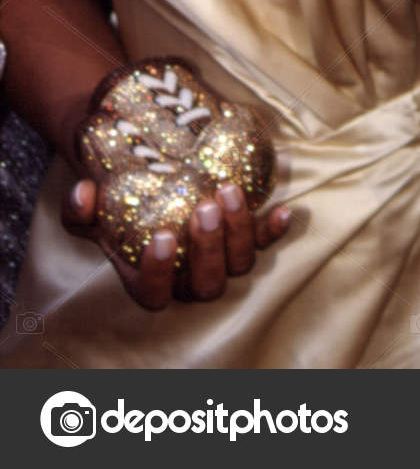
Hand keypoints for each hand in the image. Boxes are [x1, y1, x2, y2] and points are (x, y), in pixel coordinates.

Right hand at [62, 177, 290, 309]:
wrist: (146, 181)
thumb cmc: (116, 203)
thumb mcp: (90, 209)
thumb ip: (80, 209)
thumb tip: (84, 194)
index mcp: (150, 281)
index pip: (155, 294)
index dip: (161, 273)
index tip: (163, 237)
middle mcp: (188, 279)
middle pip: (206, 283)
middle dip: (209, 249)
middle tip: (204, 208)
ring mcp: (221, 261)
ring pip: (239, 265)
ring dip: (238, 233)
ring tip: (228, 193)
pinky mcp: (245, 238)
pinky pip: (265, 241)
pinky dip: (274, 230)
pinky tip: (283, 210)